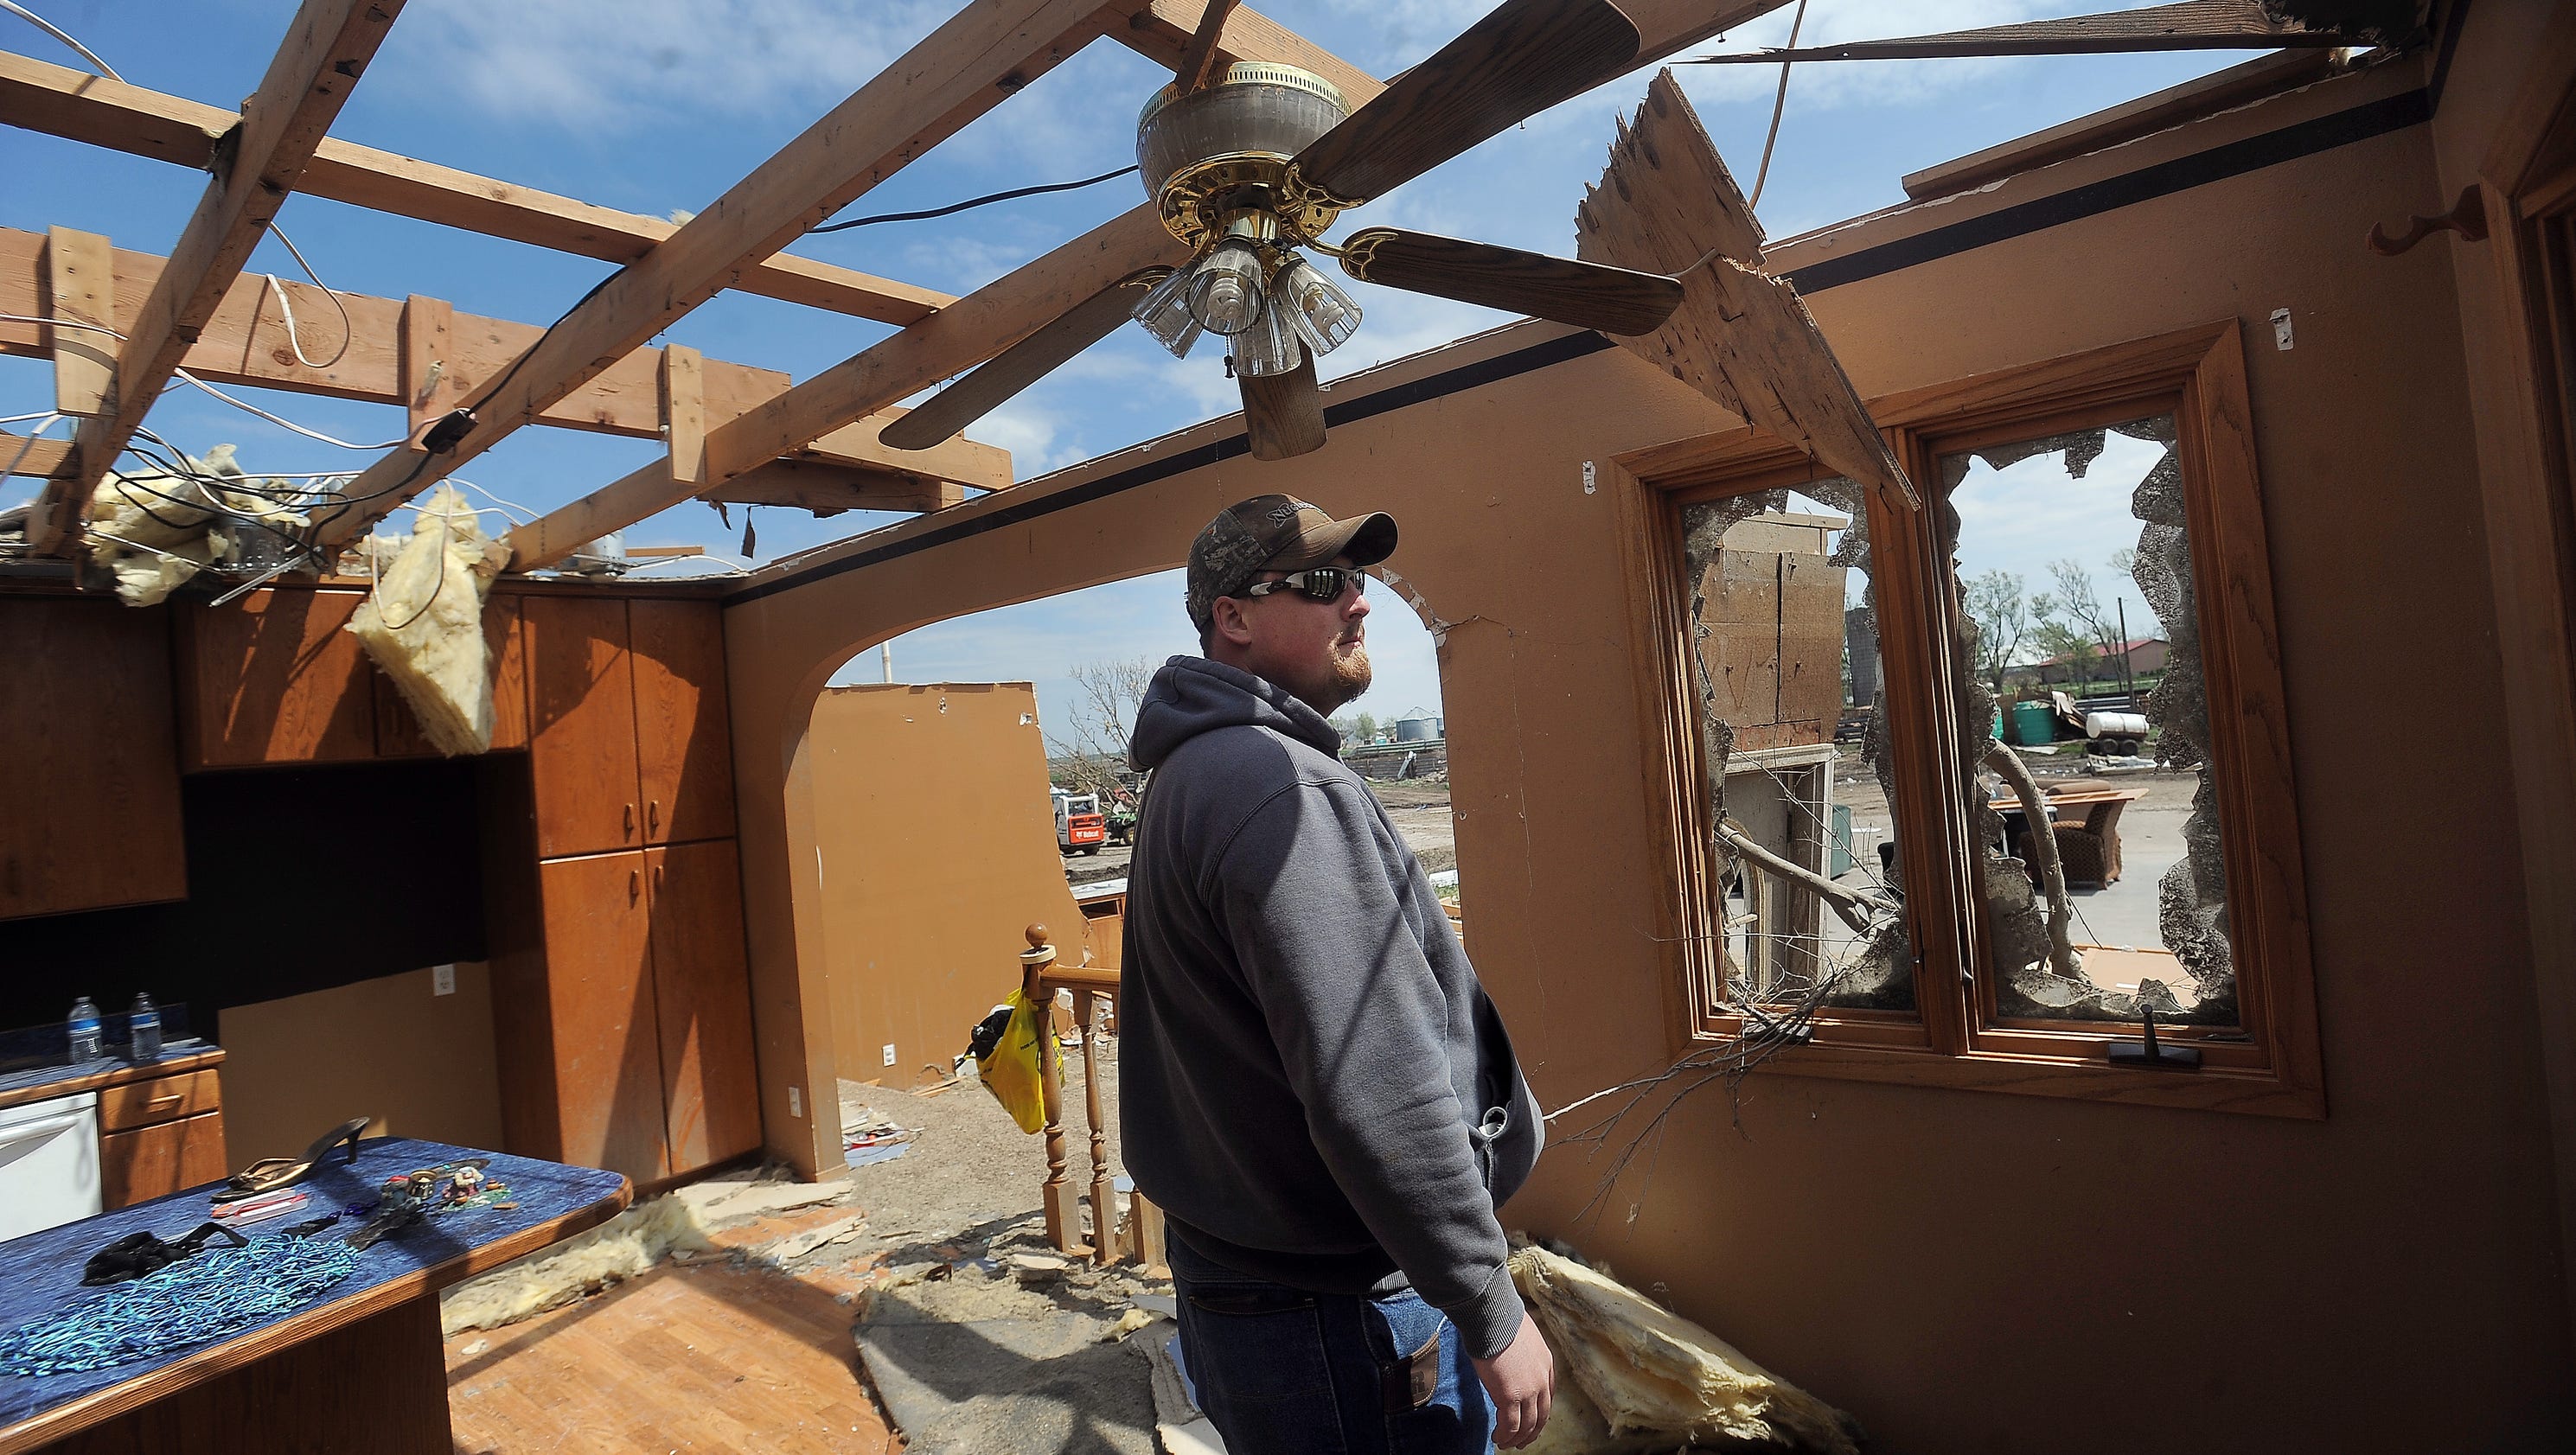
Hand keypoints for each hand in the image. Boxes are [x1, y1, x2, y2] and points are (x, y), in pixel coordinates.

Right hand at [1469, 1312, 1553, 1448]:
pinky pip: (1510, 1425)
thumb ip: (1521, 1351)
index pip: (1548, 1394)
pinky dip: (1505, 1435)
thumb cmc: (1501, 1318)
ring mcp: (1527, 1390)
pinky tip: (1498, 1438)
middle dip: (1533, 1431)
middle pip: (1541, 1414)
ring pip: (1527, 1425)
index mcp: (1546, 1363)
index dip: (1540, 1410)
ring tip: (1508, 1444)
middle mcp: (1541, 1380)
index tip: (1532, 1417)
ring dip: (1518, 1438)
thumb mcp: (1522, 1335)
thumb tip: (1509, 1353)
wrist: (1493, 1317)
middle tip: (1524, 1440)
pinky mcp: (1509, 1397)